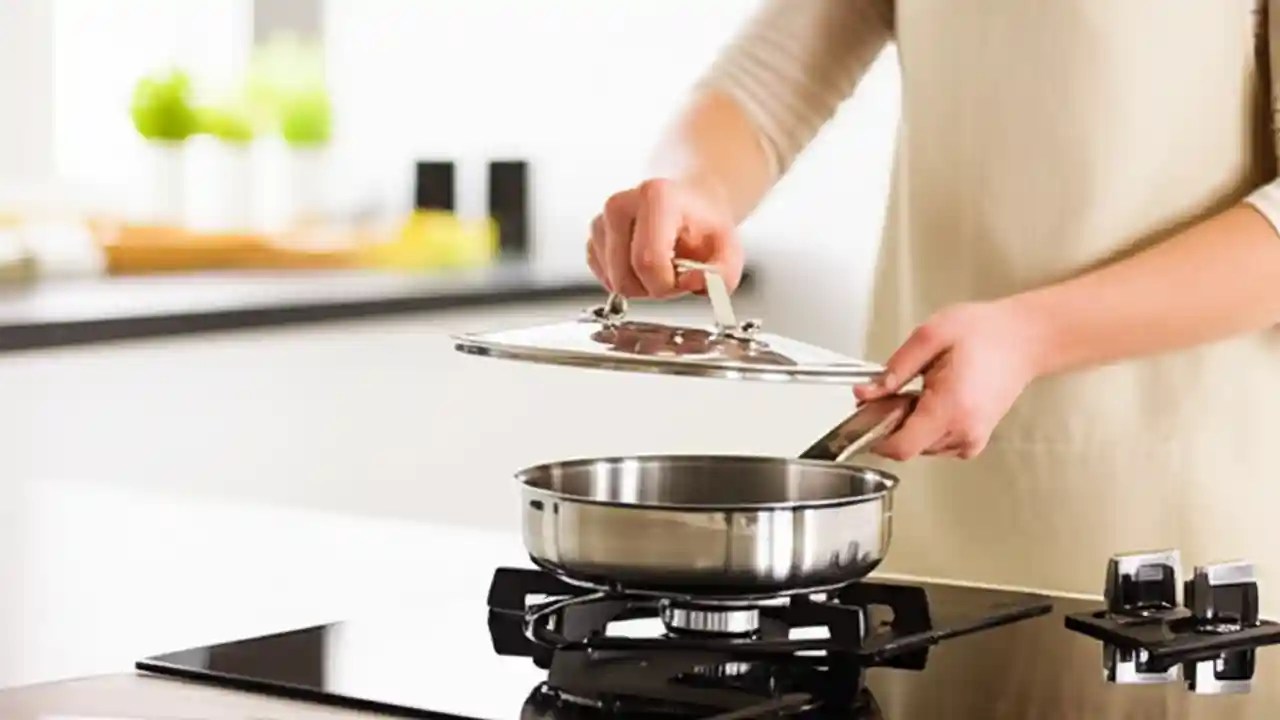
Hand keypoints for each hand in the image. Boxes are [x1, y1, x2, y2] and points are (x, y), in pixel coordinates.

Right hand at [588, 178, 743, 297]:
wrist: (688, 205)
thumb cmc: (704, 227)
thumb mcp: (729, 251)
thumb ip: (721, 275)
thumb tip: (692, 283)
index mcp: (656, 197)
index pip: (647, 261)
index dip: (667, 285)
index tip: (684, 279)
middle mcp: (621, 204)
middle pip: (624, 277)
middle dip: (653, 288)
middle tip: (675, 274)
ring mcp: (602, 220)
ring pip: (612, 281)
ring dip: (640, 286)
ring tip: (661, 266)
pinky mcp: (593, 237)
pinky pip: (603, 278)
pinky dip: (625, 280)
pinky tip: (642, 266)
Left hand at [854, 300, 1044, 460]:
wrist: (1025, 339)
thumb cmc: (984, 333)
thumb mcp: (930, 336)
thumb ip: (895, 368)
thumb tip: (865, 393)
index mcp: (950, 408)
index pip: (900, 448)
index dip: (876, 435)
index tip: (869, 413)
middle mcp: (963, 431)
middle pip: (908, 447)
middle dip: (893, 423)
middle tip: (899, 390)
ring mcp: (972, 439)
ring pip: (921, 448)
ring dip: (911, 425)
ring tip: (925, 390)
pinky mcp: (975, 440)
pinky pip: (938, 445)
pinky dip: (928, 427)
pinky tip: (936, 400)